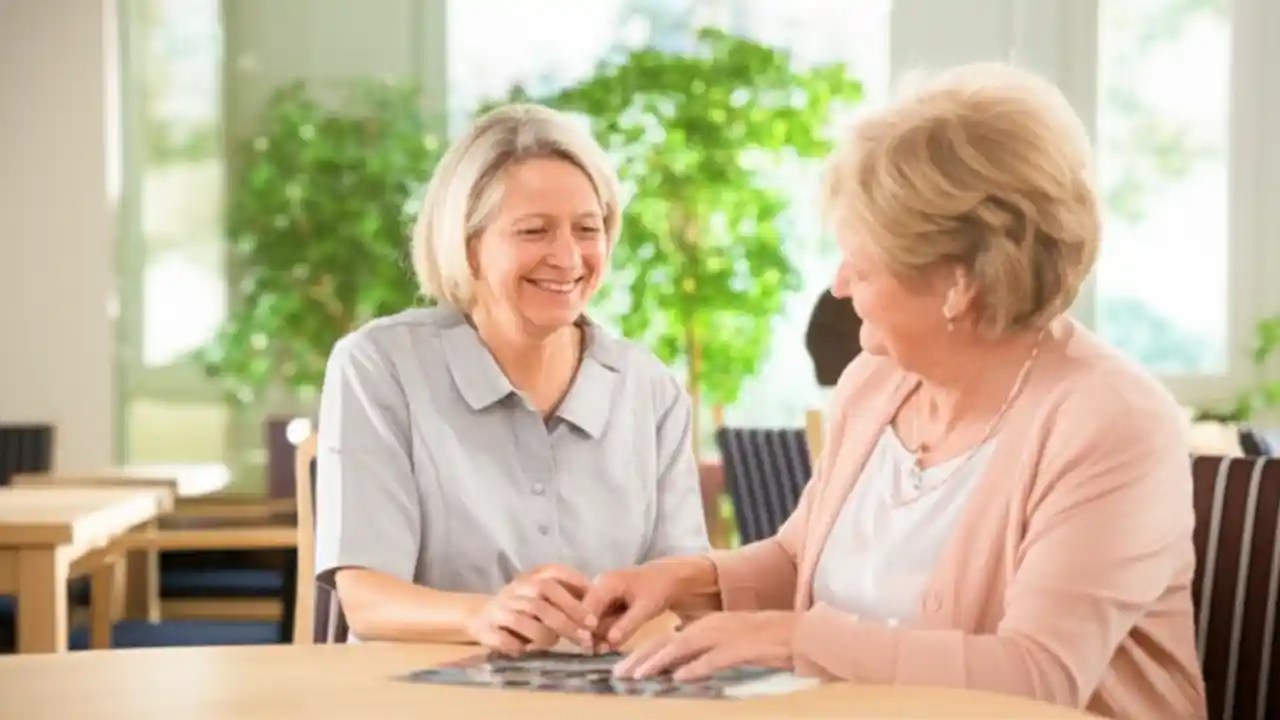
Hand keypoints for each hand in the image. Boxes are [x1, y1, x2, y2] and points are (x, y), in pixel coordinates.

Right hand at [467, 564, 597, 656]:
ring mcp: (500, 608)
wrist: (480, 615)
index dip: (576, 589)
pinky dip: (519, 647)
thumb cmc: (523, 606)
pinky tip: (527, 652)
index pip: (555, 573)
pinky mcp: (485, 628)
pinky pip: (505, 640)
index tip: (593, 615)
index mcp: (532, 576)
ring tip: (555, 644)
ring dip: (544, 635)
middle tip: (586, 637)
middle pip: (544, 596)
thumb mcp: (544, 595)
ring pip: (525, 619)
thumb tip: (600, 605)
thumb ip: (568, 596)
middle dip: (568, 618)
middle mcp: (516, 588)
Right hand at [580, 563, 681, 650]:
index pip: (587, 608)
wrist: (666, 580)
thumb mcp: (646, 608)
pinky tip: (609, 643)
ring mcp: (599, 594)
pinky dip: (604, 631)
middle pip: (586, 614)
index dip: (586, 628)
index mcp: (605, 583)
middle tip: (601, 651)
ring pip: (591, 619)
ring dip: (598, 635)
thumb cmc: (658, 591)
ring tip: (606, 648)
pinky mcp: (603, 602)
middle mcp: (597, 586)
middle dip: (592, 634)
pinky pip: (598, 619)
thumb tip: (609, 641)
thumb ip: (627, 624)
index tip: (591, 648)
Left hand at [612, 611, 799, 681]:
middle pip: (666, 642)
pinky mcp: (740, 649)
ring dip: (658, 662)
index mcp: (704, 625)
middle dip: (640, 658)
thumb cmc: (762, 642)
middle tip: (619, 674)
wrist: (797, 633)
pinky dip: (694, 668)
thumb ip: (702, 650)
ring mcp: (724, 637)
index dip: (641, 653)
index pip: (664, 639)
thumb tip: (677, 666)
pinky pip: (712, 659)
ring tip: (638, 676)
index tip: (621, 668)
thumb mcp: (726, 641)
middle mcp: (709, 627)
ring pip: (683, 648)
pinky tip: (678, 677)